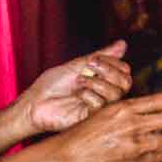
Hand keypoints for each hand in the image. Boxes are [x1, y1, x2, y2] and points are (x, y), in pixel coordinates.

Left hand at [17, 41, 131, 135]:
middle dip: (110, 71)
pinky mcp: (91, 118)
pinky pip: (102, 105)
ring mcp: (99, 106)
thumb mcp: (78, 64)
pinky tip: (78, 95)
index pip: (124, 70)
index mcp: (103, 80)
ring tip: (80, 81)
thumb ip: (102, 56)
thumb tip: (123, 44)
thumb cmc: (53, 84)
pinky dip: (91, 95)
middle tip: (89, 67)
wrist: (35, 102)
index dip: (113, 63)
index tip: (93, 59)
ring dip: (97, 82)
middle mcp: (104, 93)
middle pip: (126, 82)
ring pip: (117, 94)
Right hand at [23, 93, 161, 161]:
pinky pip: (158, 158)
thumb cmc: (82, 134)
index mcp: (125, 107)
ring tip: (160, 144)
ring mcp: (136, 145)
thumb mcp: (105, 113)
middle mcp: (134, 124)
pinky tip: (148, 156)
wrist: (65, 156)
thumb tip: (148, 112)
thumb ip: (128, 111)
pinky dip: (157, 157)